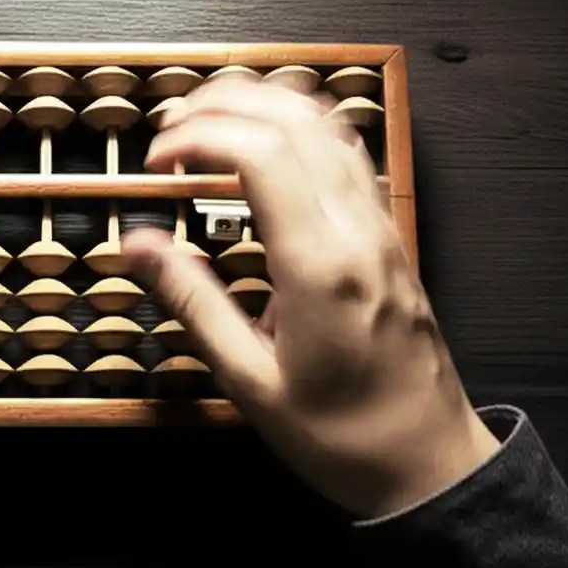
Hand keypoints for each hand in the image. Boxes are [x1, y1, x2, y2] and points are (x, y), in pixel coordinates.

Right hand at [122, 74, 498, 517]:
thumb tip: (138, 244)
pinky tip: (267, 142)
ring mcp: (380, 229)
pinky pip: (349, 153)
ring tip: (208, 117)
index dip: (199, 136)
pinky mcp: (388, 236)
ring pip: (329, 125)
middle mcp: (358, 232)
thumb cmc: (341, 436)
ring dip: (265, 104)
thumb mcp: (250, 382)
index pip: (261, 154)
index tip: (155, 160)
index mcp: (320, 267)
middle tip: (170, 126)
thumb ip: (193, 303)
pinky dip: (300, 127)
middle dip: (224, 103)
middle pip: (295, 120)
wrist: (429, 464)